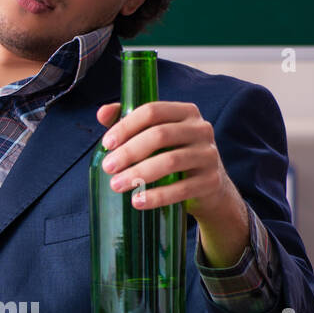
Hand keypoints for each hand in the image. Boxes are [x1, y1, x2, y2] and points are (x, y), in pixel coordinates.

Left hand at [97, 101, 248, 265]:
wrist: (208, 187)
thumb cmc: (172, 153)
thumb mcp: (153, 134)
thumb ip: (128, 121)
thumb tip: (102, 113)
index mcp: (185, 112)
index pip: (152, 111)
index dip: (126, 126)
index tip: (106, 144)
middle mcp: (201, 129)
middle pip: (160, 135)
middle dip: (129, 152)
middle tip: (107, 167)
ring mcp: (209, 155)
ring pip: (170, 161)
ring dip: (139, 174)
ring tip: (116, 185)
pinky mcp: (211, 181)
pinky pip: (182, 188)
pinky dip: (157, 196)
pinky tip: (137, 201)